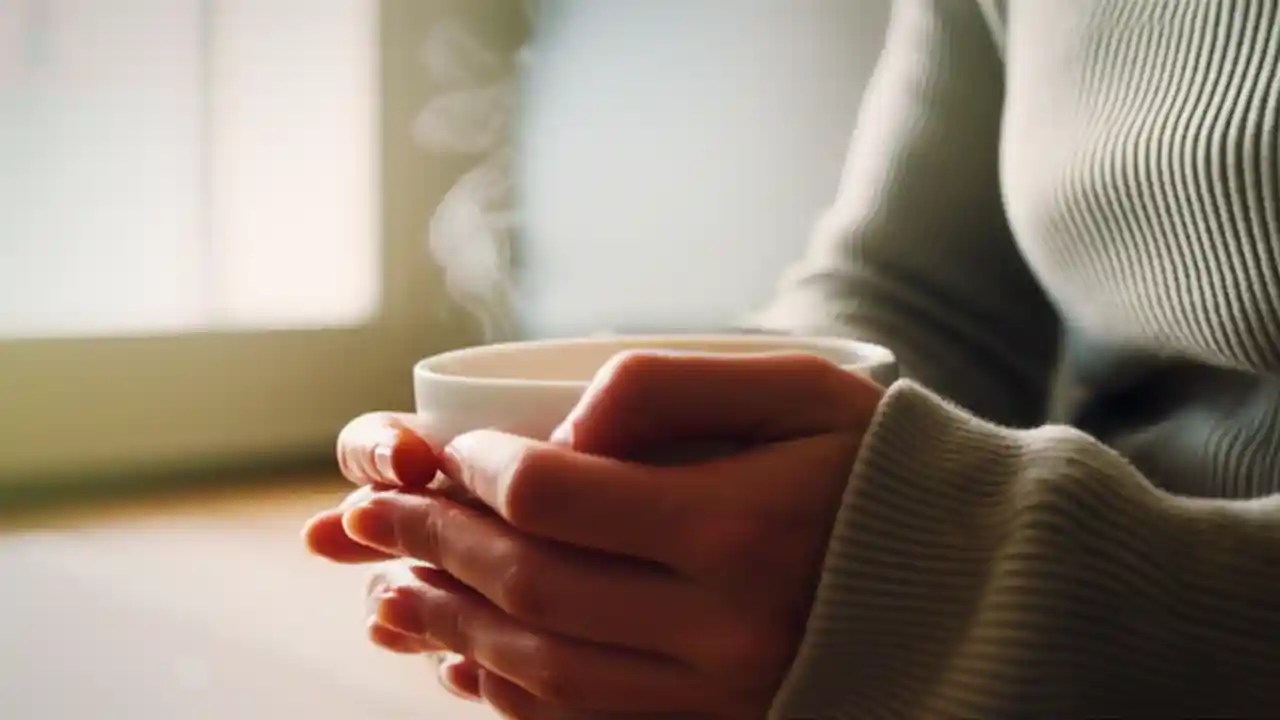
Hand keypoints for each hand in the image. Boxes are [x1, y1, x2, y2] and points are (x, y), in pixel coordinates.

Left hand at [307, 351, 883, 717]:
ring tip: (391, 586)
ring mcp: (718, 698)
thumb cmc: (874, 466)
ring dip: (449, 625)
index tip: (450, 451)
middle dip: (434, 543)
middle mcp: (723, 629)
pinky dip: (505, 693)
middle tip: (374, 514)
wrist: (969, 583)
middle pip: (530, 588)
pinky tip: (463, 659)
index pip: (555, 498)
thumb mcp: (796, 386)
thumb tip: (559, 427)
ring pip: (539, 672)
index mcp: (739, 526)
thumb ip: (670, 385)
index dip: (478, 472)